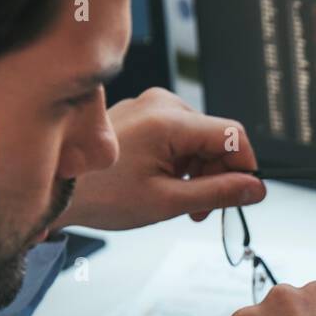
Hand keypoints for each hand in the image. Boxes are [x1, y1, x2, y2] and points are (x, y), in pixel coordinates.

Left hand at [53, 87, 265, 230]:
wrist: (60, 189)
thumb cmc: (104, 195)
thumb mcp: (168, 202)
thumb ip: (217, 193)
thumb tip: (255, 188)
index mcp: (169, 121)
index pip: (233, 134)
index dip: (246, 166)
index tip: (243, 195)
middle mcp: (162, 104)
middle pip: (217, 137)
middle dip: (218, 175)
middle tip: (202, 210)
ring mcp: (151, 107)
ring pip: (200, 139)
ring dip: (200, 172)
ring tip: (181, 202)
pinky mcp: (143, 115)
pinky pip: (180, 136)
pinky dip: (182, 162)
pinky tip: (167, 184)